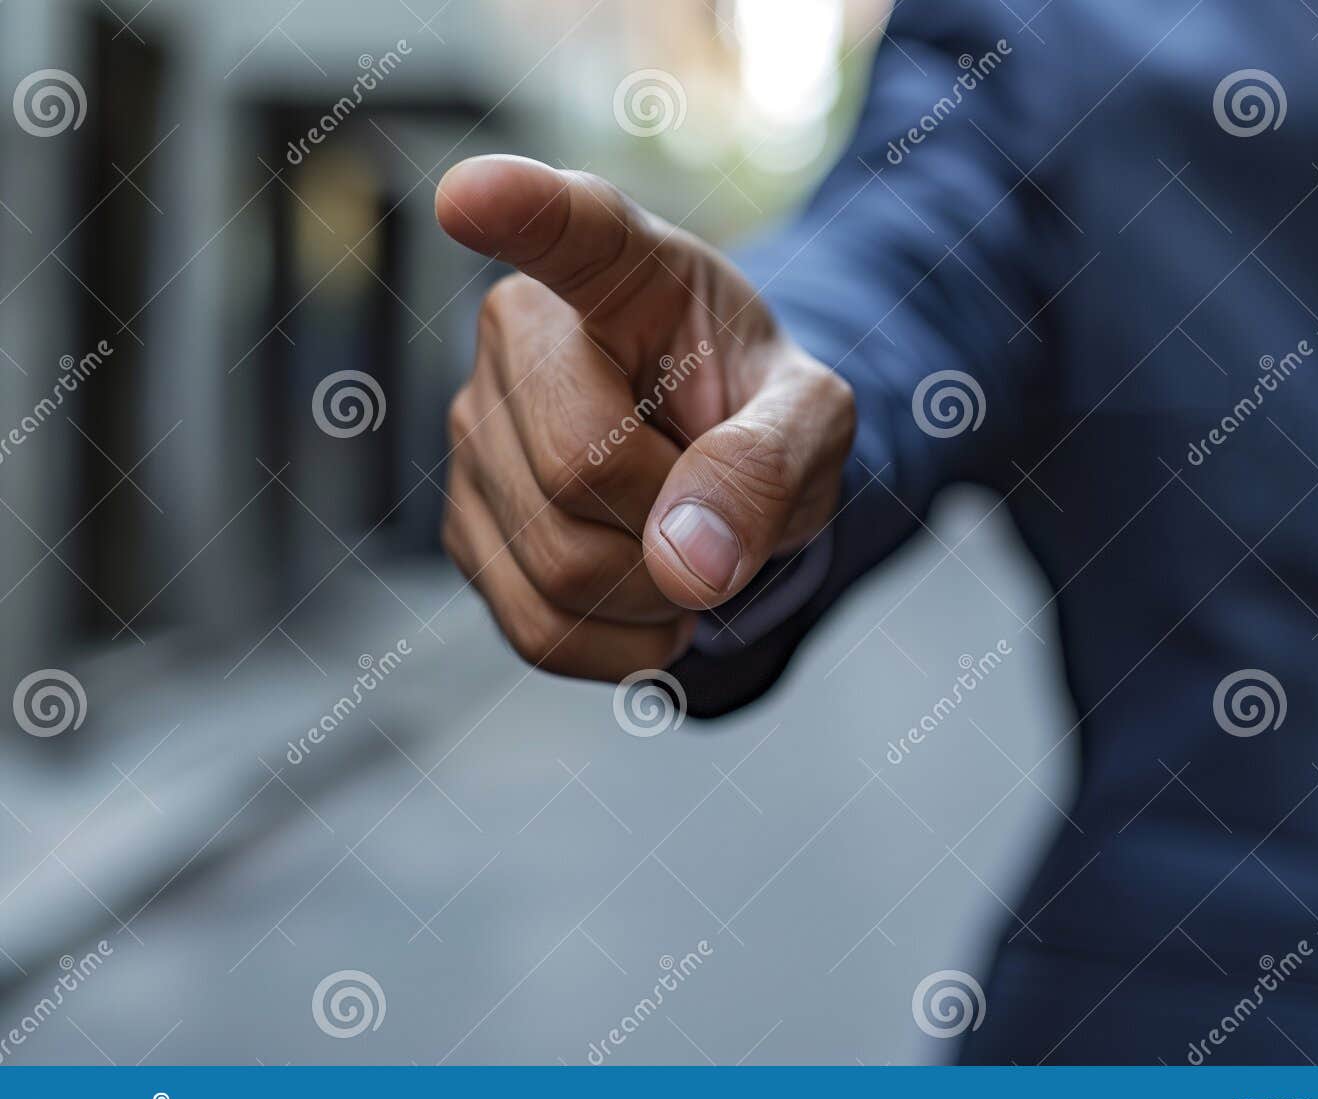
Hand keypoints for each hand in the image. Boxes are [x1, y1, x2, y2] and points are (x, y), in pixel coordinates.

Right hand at [434, 155, 855, 680]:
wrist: (722, 476)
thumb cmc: (760, 414)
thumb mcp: (812, 421)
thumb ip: (769, 465)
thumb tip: (683, 561)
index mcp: (622, 269)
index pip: (566, 232)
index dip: (519, 211)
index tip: (473, 196)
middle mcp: (518, 334)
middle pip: (577, 470)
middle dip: (677, 523)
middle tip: (714, 501)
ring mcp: (473, 432)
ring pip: (559, 567)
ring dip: (658, 592)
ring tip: (683, 540)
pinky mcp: (464, 526)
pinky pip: (539, 630)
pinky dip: (624, 643)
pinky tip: (649, 595)